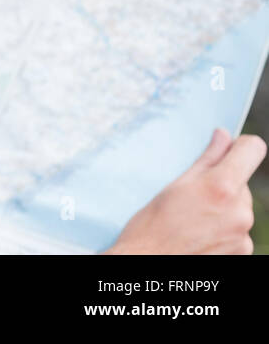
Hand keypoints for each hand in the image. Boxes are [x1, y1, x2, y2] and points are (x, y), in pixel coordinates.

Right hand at [104, 128, 265, 253]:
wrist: (149, 264)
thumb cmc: (152, 226)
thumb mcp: (174, 185)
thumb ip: (206, 159)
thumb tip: (223, 136)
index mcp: (221, 187)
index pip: (253, 149)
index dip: (241, 145)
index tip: (229, 149)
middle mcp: (240, 210)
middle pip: (241, 182)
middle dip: (222, 183)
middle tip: (192, 195)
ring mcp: (244, 234)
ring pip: (239, 206)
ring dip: (222, 207)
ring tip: (192, 218)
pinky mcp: (243, 251)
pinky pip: (238, 228)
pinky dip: (223, 228)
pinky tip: (199, 234)